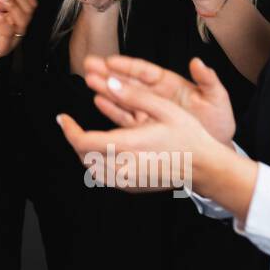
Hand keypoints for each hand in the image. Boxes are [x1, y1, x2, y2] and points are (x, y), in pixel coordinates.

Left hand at [0, 0, 36, 64]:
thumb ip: (8, 0)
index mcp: (18, 21)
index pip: (30, 6)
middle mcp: (17, 31)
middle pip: (28, 12)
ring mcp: (11, 40)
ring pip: (21, 22)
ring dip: (12, 5)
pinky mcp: (2, 48)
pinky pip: (8, 35)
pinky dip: (3, 21)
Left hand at [56, 58, 232, 192]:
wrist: (206, 167)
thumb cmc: (188, 137)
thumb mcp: (163, 108)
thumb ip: (133, 96)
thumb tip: (109, 82)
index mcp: (128, 145)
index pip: (83, 142)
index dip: (68, 130)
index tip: (63, 118)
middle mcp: (124, 166)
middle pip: (83, 157)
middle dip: (73, 139)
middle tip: (71, 125)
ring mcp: (128, 180)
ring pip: (91, 169)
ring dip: (84, 153)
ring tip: (83, 136)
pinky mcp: (132, 187)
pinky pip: (105, 177)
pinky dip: (97, 164)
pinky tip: (102, 151)